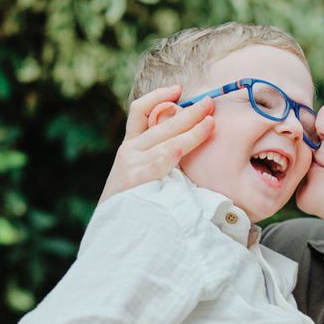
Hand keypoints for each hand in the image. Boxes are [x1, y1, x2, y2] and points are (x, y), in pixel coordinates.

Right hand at [100, 84, 214, 203]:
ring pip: (166, 142)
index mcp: (130, 147)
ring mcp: (131, 165)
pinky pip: (157, 165)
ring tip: (210, 123)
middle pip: (161, 123)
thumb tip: (187, 142)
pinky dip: (170, 155)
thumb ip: (158, 158)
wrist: (113, 234)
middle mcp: (129, 151)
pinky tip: (181, 148)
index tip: (178, 89)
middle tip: (209, 104)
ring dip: (191, 131)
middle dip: (189, 112)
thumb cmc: (134, 205)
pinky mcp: (134, 182)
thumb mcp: (140, 175)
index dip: (158, 96)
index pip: (139, 112)